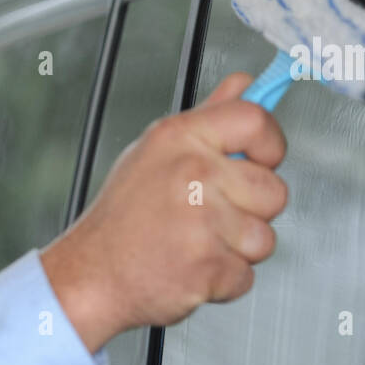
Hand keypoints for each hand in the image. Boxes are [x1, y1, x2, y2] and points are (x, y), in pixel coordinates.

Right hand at [40, 71, 287, 352]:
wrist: (91, 275)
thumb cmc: (121, 218)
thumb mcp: (154, 153)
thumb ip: (208, 119)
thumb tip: (246, 85)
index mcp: (179, 138)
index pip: (255, 120)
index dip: (270, 144)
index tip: (262, 159)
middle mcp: (193, 174)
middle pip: (273, 190)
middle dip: (251, 210)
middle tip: (209, 216)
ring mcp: (202, 221)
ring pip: (264, 238)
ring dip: (237, 249)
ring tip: (197, 243)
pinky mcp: (208, 266)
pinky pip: (246, 274)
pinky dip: (223, 280)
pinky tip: (191, 267)